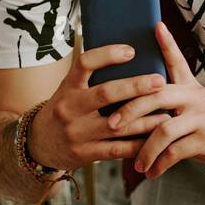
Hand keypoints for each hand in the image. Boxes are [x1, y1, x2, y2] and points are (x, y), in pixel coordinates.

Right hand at [27, 44, 168, 170]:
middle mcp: (70, 108)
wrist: (38, 145)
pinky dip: (138, 144)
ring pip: (117, 124)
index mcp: (67, 87)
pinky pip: (117, 150)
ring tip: (167, 113)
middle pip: (106, 93)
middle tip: (160, 81)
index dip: (107, 54)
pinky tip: (155, 138)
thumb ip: (92, 78)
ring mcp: (77, 133)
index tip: (131, 50)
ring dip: (145, 119)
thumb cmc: (64, 110)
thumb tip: (132, 56)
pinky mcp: (84, 154)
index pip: (84, 63)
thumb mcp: (69, 90)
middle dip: (136, 86)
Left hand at [109, 23, 204, 176]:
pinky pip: (175, 152)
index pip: (176, 61)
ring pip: (163, 129)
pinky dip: (160, 164)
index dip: (167, 43)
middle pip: (157, 96)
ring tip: (136, 164)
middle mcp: (197, 97)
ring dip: (144, 149)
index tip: (155, 26)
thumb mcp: (197, 106)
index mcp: (191, 87)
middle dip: (130, 109)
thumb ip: (173, 101)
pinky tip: (151, 172)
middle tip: (111, 124)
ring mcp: (204, 117)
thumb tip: (139, 102)